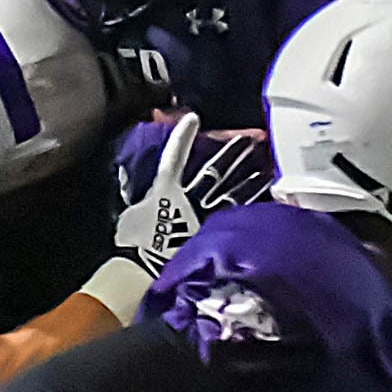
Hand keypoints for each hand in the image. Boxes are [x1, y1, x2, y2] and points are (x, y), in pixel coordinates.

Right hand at [116, 112, 270, 274]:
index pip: (174, 156)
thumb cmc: (133, 243)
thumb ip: (132, 192)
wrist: (144, 272)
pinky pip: (235, 217)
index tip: (193, 119)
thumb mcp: (128, 212)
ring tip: (264, 166)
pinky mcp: (213, 234)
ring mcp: (204, 216)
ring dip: (247, 177)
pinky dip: (250, 207)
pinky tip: (265, 200)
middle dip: (231, 154)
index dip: (183, 137)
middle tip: (250, 140)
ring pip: (231, 191)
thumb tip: (126, 175)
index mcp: (164, 189)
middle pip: (214, 171)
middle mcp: (189, 199)